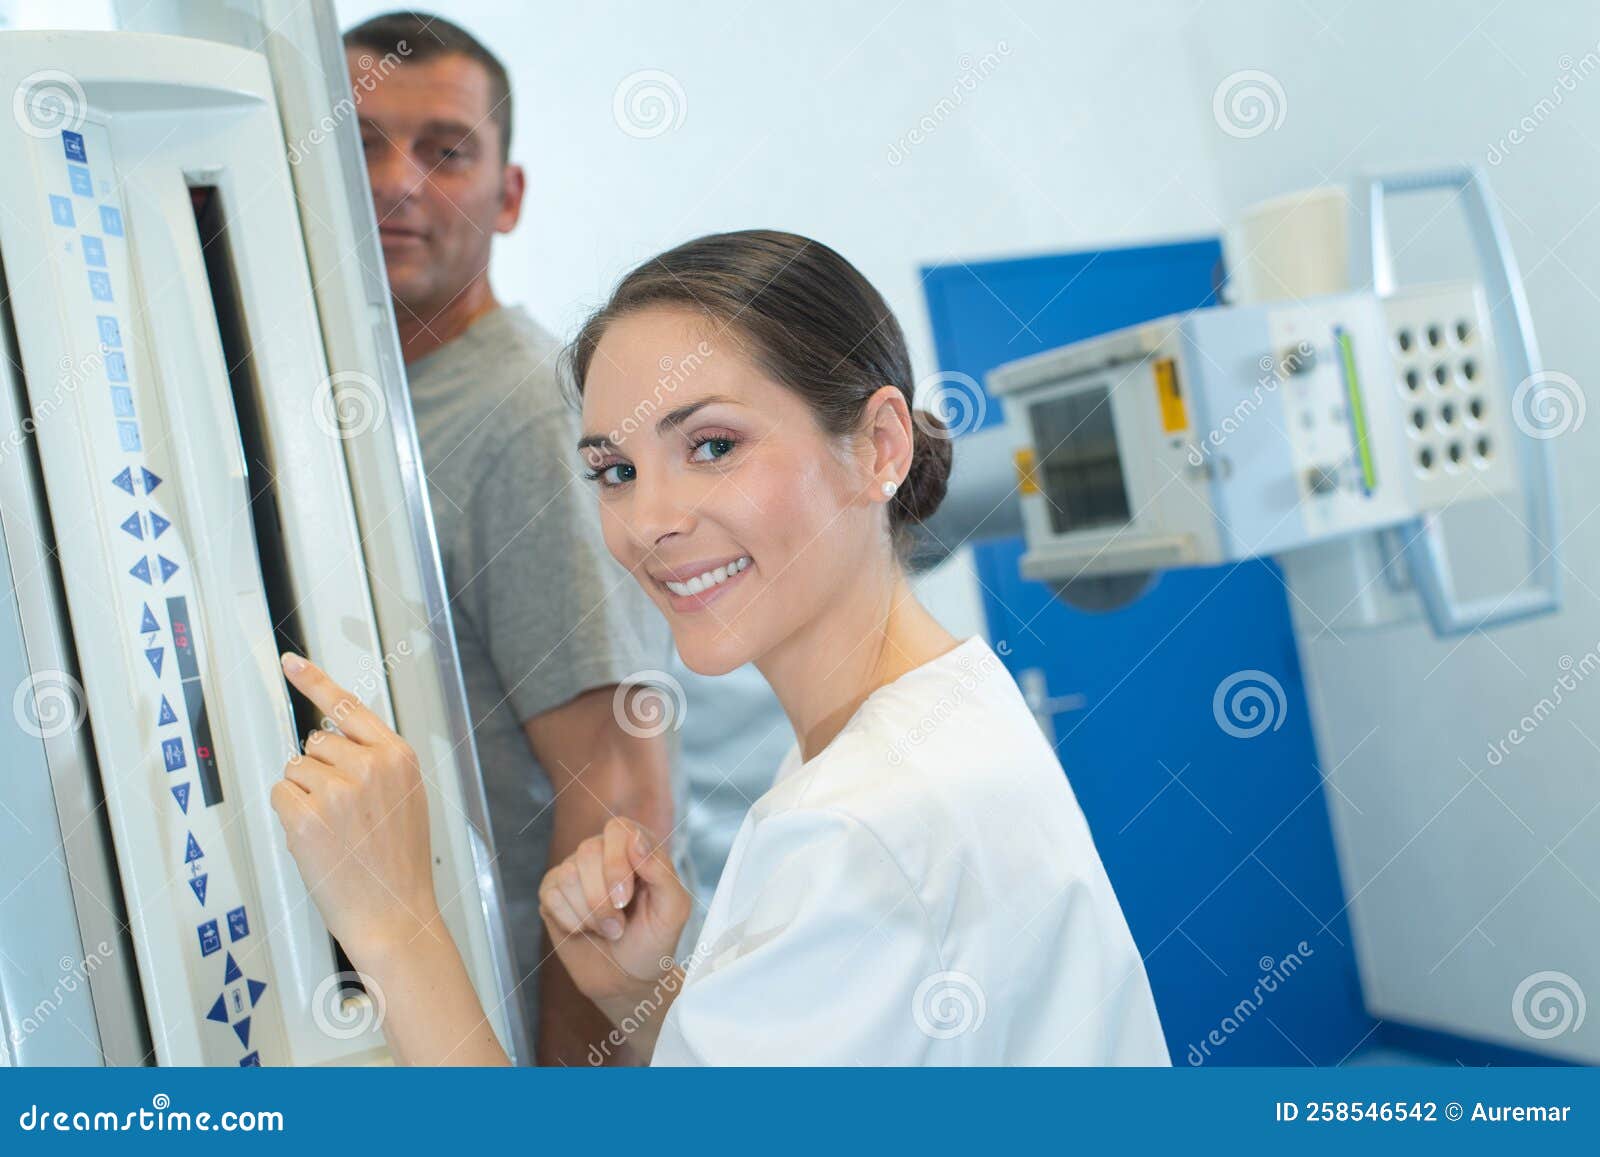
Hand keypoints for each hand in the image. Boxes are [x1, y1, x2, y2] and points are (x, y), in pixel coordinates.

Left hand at [270, 652, 441, 962]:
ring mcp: (336, 790)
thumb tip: (330, 742)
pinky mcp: (306, 817)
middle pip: (314, 742)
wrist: (394, 912)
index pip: (348, 706)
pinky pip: (280, 795)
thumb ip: (377, 763)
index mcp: (397, 757)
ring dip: (304, 795)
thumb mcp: (406, 799)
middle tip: (342, 812)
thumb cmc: (398, 863)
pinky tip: (317, 839)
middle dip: (319, 771)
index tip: (291, 662)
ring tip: (333, 829)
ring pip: (294, 769)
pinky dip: (289, 816)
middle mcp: (368, 766)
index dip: (314, 680)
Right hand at [539, 817, 691, 1015]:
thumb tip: (635, 839)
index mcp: (637, 848)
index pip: (618, 828)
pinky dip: (571, 922)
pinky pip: (551, 895)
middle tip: (619, 926)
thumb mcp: (673, 910)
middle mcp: (604, 851)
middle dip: (603, 899)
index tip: (625, 899)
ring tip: (607, 929)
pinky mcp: (552, 892)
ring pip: (568, 875)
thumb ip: (661, 870)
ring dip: (590, 915)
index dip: (618, 863)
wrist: (625, 980)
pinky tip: (584, 930)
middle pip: (588, 852)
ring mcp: (575, 870)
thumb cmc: (652, 941)